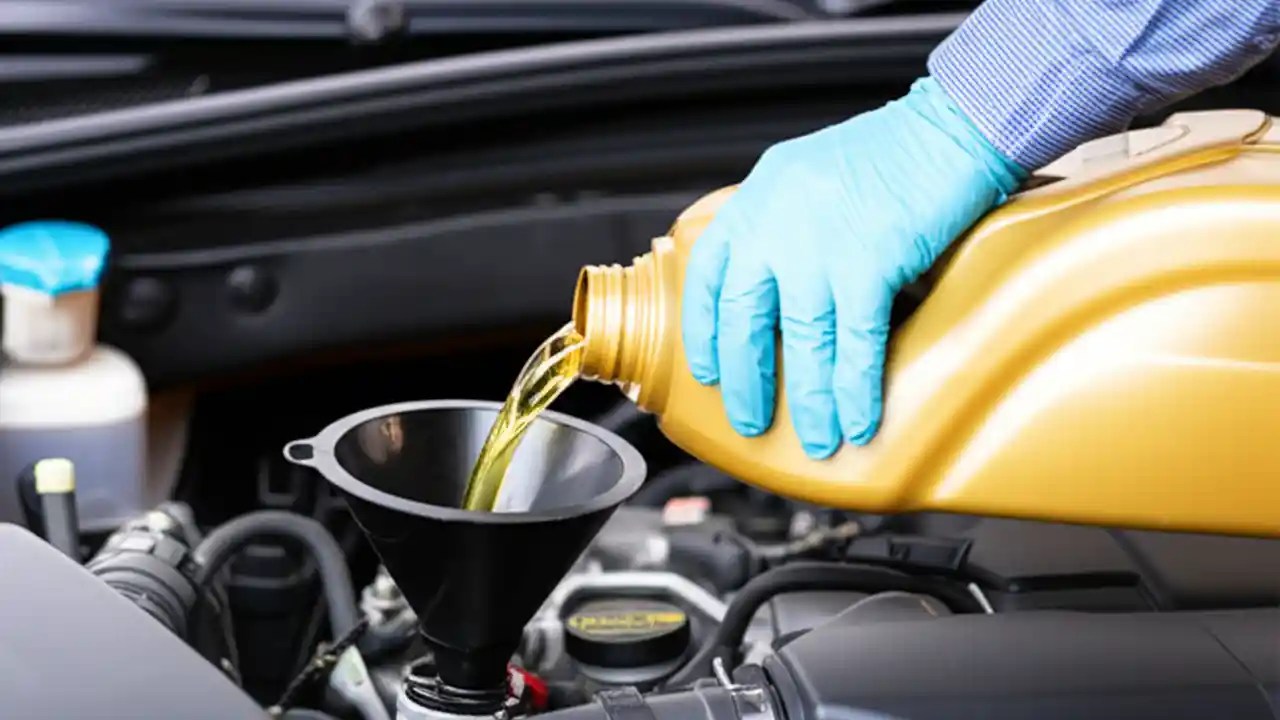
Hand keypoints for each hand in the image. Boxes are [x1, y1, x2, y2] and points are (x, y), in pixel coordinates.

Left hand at [681, 77, 1023, 458]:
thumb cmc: (892, 151)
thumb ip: (782, 225)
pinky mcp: (867, 262)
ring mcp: (817, 244)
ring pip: (802, 342)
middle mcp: (774, 223)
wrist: (951, 127)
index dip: (704, 330)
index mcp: (756, 200)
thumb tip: (779, 290)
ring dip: (809, 401)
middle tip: (750, 420)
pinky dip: (854, 390)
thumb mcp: (808, 175)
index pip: (708, 275)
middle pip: (743, 318)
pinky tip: (858, 420)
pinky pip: (854, 343)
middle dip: (746, 379)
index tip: (709, 368)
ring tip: (817, 439)